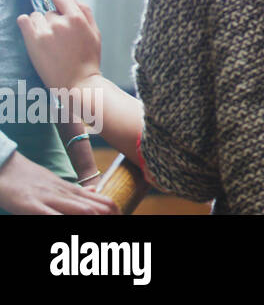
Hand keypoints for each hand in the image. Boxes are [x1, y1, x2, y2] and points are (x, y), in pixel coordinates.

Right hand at [0, 151, 117, 214]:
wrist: (3, 165)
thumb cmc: (28, 178)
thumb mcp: (55, 182)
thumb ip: (75, 189)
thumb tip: (96, 190)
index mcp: (71, 190)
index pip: (102, 201)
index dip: (115, 211)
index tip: (122, 217)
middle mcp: (64, 193)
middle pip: (95, 208)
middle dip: (109, 218)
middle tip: (120, 224)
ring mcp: (48, 198)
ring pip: (80, 209)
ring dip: (93, 220)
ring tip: (104, 226)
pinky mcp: (30, 205)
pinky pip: (50, 215)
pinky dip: (62, 221)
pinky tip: (71, 225)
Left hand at [17, 0, 102, 92]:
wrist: (77, 82)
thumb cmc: (88, 58)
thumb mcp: (95, 32)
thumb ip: (85, 11)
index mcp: (77, 18)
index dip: (61, 1)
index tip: (61, 9)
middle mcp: (60, 22)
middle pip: (49, 10)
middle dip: (54, 19)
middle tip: (61, 36)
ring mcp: (45, 32)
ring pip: (37, 16)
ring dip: (41, 24)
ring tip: (49, 39)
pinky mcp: (33, 41)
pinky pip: (23, 21)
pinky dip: (26, 23)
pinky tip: (33, 32)